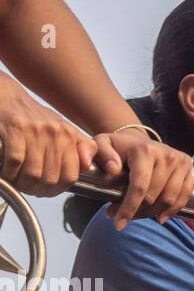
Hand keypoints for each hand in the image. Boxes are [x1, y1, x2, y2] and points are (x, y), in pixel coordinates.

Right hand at [0, 74, 96, 195]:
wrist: (8, 99)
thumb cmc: (34, 119)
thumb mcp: (63, 131)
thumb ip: (81, 149)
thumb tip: (88, 166)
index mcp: (69, 136)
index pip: (71, 175)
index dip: (58, 189)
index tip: (48, 191)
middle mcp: (56, 133)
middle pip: (51, 178)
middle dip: (38, 190)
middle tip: (29, 188)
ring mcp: (36, 131)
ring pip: (34, 173)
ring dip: (23, 184)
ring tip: (18, 182)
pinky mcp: (15, 130)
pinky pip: (16, 161)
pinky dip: (10, 172)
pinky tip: (8, 172)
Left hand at [95, 130, 193, 228]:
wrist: (138, 139)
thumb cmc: (117, 147)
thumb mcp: (99, 144)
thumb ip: (95, 152)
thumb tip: (112, 169)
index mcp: (145, 150)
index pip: (140, 186)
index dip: (129, 208)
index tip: (118, 224)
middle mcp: (167, 155)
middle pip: (154, 196)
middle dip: (137, 212)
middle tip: (122, 218)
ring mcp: (181, 161)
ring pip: (169, 199)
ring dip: (152, 213)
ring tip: (138, 215)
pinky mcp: (190, 168)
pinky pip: (185, 195)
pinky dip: (174, 209)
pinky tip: (161, 217)